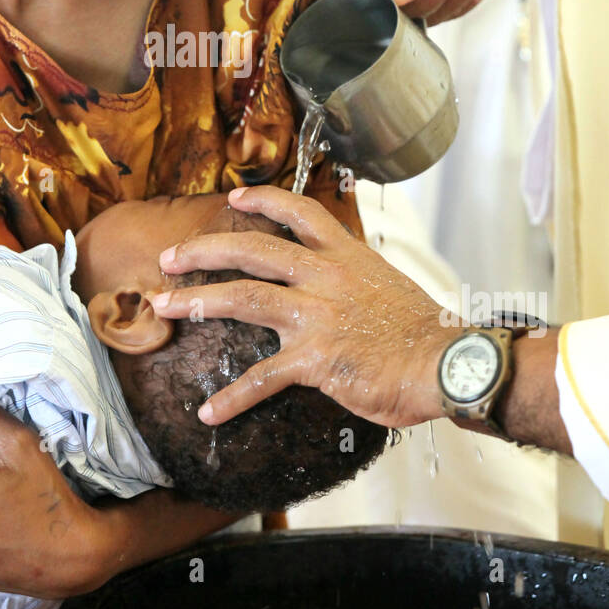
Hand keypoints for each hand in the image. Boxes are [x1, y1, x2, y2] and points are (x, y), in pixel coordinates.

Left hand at [149, 185, 454, 429]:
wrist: (446, 364)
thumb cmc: (425, 333)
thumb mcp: (390, 286)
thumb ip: (354, 282)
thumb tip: (339, 288)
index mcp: (346, 257)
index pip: (300, 212)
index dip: (264, 201)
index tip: (236, 198)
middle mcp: (325, 278)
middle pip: (252, 250)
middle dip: (204, 251)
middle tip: (170, 258)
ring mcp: (316, 317)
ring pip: (243, 297)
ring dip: (197, 301)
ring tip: (162, 307)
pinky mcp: (315, 360)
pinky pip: (262, 377)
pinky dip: (233, 396)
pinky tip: (210, 410)